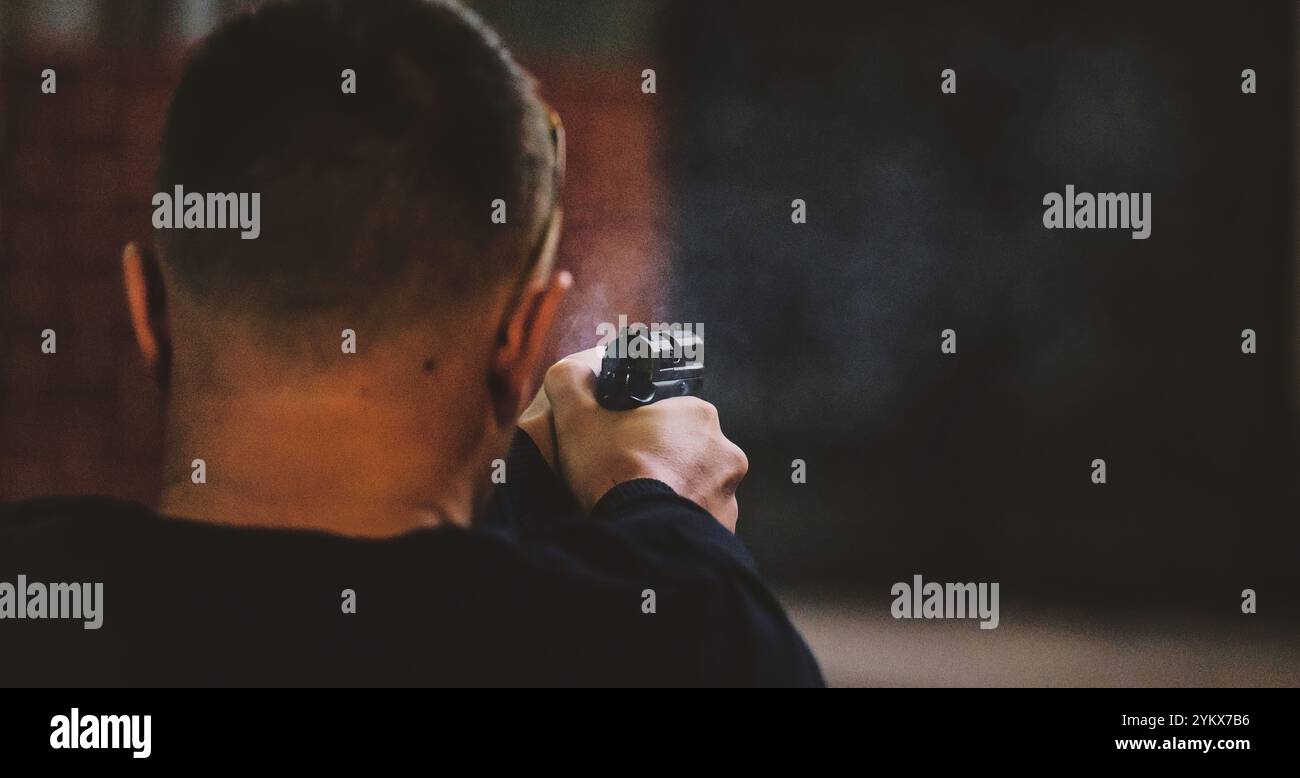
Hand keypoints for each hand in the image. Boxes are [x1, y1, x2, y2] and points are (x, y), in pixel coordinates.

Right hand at [522, 348, 748, 530]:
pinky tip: (654, 526)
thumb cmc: (612, 471)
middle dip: (661, 461)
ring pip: (696, 487)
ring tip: (639, 504)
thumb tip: (573, 372)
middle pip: (685, 450)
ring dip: (673, 493)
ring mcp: (729, 494)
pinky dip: (680, 523)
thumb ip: (571, 380)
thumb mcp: (577, 414)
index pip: (670, 413)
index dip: (642, 427)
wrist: (636, 536)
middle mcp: (725, 451)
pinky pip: (701, 522)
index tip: (621, 444)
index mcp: (699, 415)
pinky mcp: (725, 529)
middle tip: (627, 475)